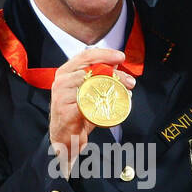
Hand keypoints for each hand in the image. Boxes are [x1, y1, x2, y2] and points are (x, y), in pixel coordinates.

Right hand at [47, 48, 134, 171]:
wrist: (65, 138)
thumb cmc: (77, 113)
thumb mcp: (86, 91)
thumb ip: (98, 77)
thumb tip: (114, 64)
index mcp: (65, 72)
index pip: (85, 56)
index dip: (105, 54)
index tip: (121, 57)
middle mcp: (61, 81)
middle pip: (92, 70)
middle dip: (115, 74)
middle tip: (130, 81)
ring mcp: (61, 96)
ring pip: (92, 86)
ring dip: (113, 88)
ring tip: (126, 94)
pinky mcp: (66, 111)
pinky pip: (88, 104)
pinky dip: (103, 105)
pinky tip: (114, 106)